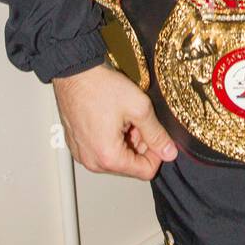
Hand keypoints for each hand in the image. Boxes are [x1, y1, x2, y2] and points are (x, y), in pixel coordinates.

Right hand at [53, 61, 178, 179]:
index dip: (157, 152)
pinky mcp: (77, 145)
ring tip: (124, 117)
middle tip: (138, 121)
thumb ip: (156, 134)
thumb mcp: (139, 107)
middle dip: (140, 145)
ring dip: (126, 141)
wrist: (74, 73)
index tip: (155, 133)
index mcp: (108, 157)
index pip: (145, 171)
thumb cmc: (101, 87)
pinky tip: (112, 118)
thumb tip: (169, 152)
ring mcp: (82, 154)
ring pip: (116, 158)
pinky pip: (101, 150)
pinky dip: (111, 138)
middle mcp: (92, 162)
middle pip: (130, 166)